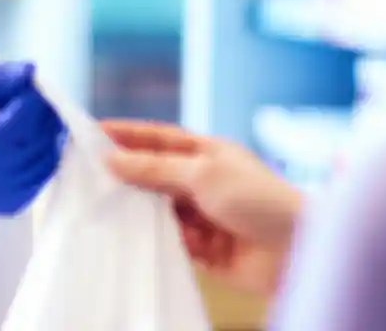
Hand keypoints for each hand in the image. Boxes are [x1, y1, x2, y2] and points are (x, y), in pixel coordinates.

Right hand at [0, 61, 64, 215]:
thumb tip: (32, 71)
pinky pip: (45, 170)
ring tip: (25, 108)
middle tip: (32, 89)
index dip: (29, 101)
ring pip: (47, 158)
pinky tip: (25, 130)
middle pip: (34, 145)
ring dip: (46, 128)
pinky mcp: (12, 205)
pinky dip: (44, 146)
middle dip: (41, 113)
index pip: (12, 130)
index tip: (30, 79)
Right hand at [102, 120, 303, 295]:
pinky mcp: (205, 250)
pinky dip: (154, 240)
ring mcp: (204, 216)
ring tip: (105, 208)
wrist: (299, 253)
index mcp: (208, 153)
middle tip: (86, 174)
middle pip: (154, 174)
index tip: (92, 132)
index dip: (127, 134)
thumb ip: (155, 167)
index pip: (159, 138)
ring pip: (158, 210)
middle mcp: (204, 181)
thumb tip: (112, 159)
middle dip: (125, 175)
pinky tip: (136, 239)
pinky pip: (169, 241)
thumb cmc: (261, 200)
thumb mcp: (202, 173)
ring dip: (137, 210)